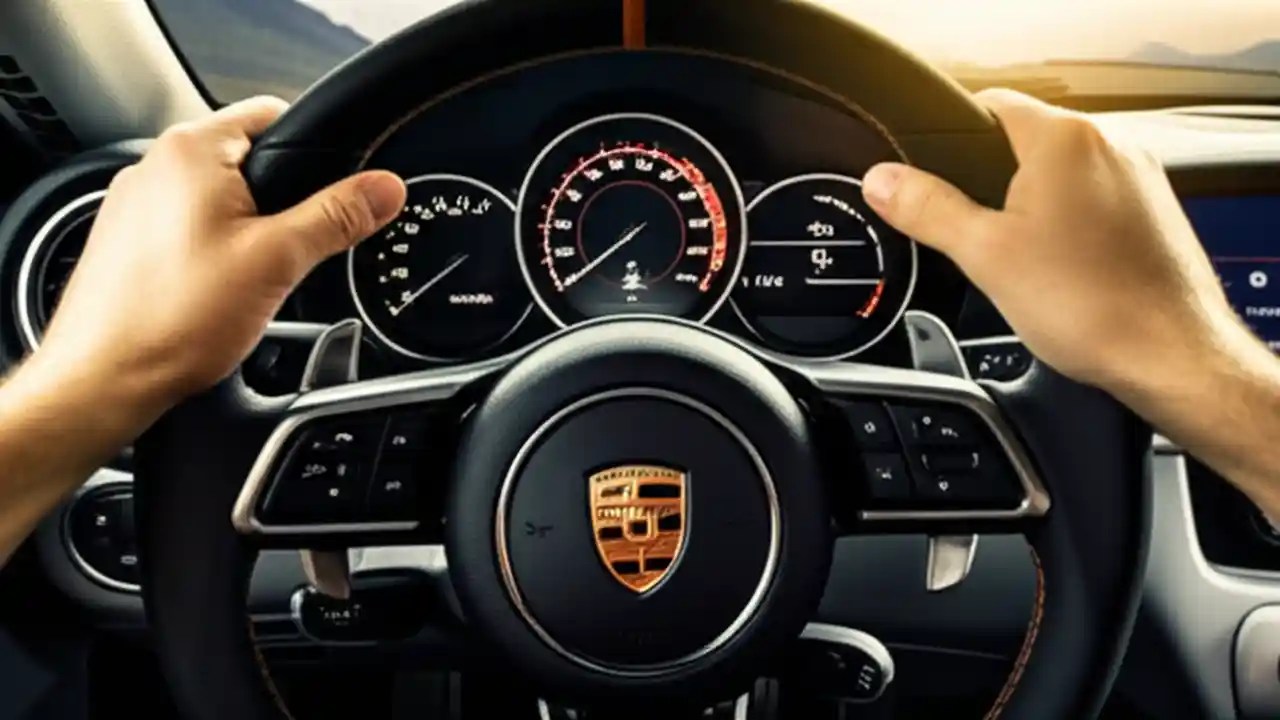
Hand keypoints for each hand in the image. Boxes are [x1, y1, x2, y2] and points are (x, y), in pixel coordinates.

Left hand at [31, 96, 405, 420]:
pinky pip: (189, 227)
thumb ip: (338, 218)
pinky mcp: (127, 239)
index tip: (329, 198)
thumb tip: (385, 188)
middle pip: (249, 161)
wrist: (105, 379)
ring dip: (245, 232)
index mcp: (192, 150)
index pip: (275, 115)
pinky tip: (213, 294)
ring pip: (220, 199)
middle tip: (282, 255)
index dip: (314, 155)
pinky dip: (211, 253)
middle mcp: (155, 165)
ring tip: (243, 281)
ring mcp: (135, 202)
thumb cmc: (172, 320)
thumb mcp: (278, 262)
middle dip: (279, 204)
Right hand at [860, 88, 1238, 396]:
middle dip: (991, 185)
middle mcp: (1110, 145)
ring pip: (1061, 177)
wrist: (1170, 357)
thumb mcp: (984, 256)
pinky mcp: (1154, 213)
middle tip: (977, 238)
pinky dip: (1070, 229)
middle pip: (1024, 143)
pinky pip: (1094, 204)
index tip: (930, 174)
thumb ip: (927, 210)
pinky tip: (1063, 274)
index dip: (950, 138)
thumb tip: (882, 181)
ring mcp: (1139, 178)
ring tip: (1025, 265)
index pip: (990, 104)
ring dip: (1033, 210)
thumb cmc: (1093, 306)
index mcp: (1064, 139)